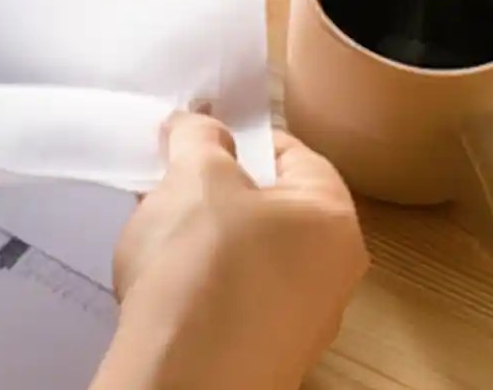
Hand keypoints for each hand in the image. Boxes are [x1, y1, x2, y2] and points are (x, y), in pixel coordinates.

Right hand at [92, 115, 367, 389]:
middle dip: (217, 190)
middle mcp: (333, 273)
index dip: (243, 137)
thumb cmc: (202, 266)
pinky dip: (202, 285)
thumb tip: (201, 128)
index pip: (296, 154)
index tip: (197, 139)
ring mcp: (302, 321)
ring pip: (250, 256)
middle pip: (272, 208)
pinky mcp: (265, 355)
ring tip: (159, 236)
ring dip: (205, 239)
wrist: (185, 380)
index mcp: (333, 219)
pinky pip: (234, 300)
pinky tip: (165, 286)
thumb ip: (200, 139)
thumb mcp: (196, 176)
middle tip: (171, 184)